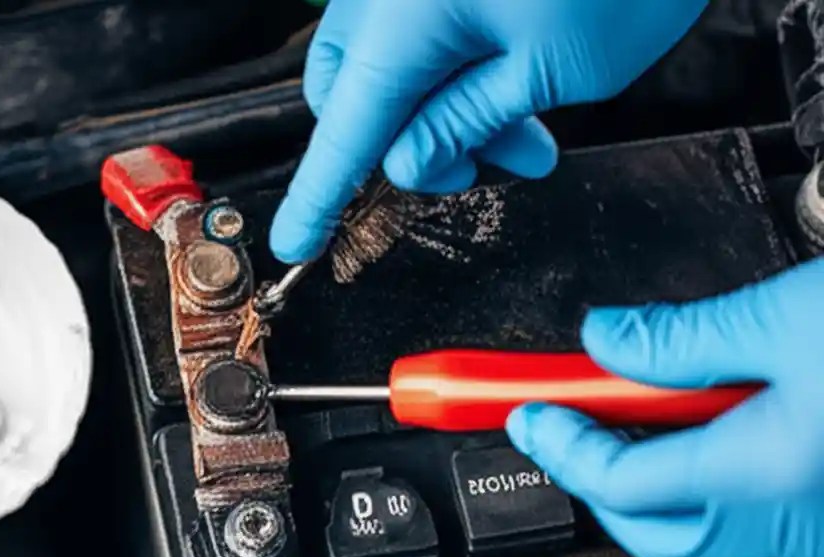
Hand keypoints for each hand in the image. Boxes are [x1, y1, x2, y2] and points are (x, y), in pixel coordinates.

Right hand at [271, 0, 706, 262]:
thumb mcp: (551, 68)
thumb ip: (466, 123)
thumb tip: (409, 161)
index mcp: (396, 25)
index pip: (340, 138)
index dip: (316, 200)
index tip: (294, 245)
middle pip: (351, 95)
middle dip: (408, 143)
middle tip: (488, 164)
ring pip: (383, 61)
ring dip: (439, 106)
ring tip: (524, 126)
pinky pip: (411, 23)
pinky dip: (448, 61)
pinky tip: (512, 70)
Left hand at [505, 258, 823, 556]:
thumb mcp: (788, 313)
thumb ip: (682, 336)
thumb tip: (607, 341)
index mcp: (770, 472)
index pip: (620, 477)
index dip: (559, 440)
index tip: (524, 409)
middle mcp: (798, 525)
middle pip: (650, 527)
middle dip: (596, 477)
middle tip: (568, 420)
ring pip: (705, 537)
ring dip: (654, 485)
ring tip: (641, 416)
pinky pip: (760, 533)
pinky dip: (715, 493)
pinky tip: (720, 438)